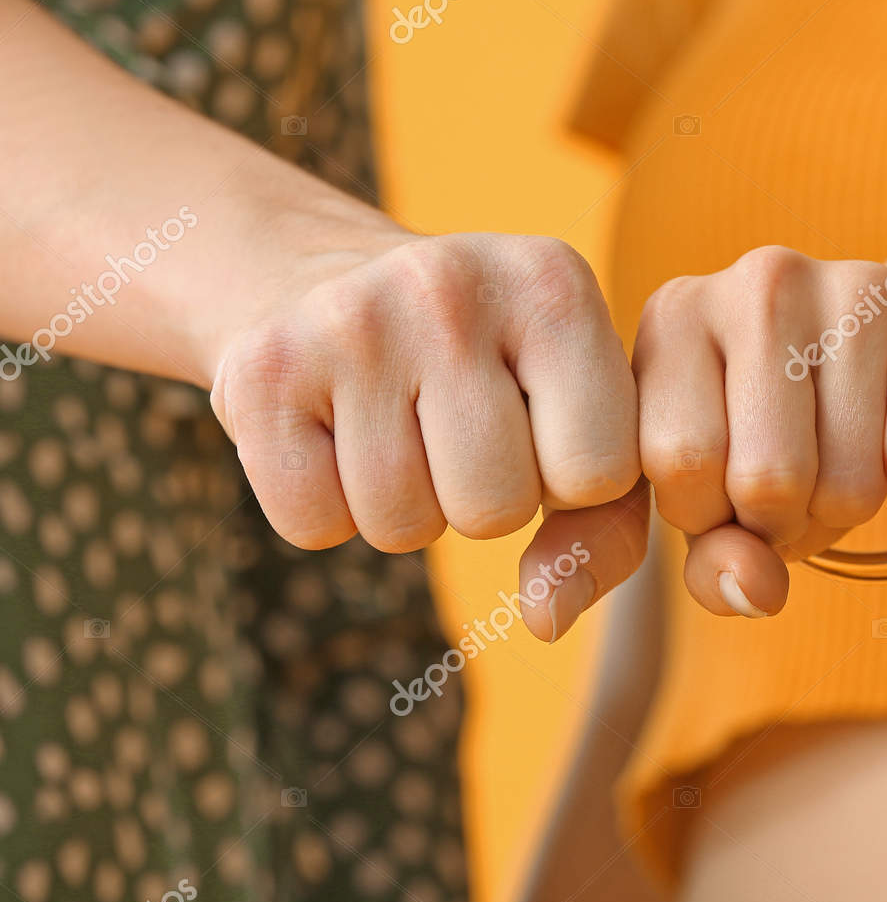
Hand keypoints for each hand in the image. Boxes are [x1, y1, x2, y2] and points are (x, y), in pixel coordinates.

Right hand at [209, 228, 646, 639]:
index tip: (540, 426)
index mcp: (555, 287)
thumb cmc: (488, 376)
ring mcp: (349, 320)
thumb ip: (608, 527)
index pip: (600, 473)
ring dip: (407, 507)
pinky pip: (314, 526)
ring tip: (397, 425)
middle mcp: (451, 287)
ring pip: (402, 528)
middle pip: (496, 510)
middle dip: (483, 501)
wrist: (324, 282)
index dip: (569, 481)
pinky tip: (333, 430)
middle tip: (456, 431)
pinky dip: (326, 509)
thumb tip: (547, 619)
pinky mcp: (262, 368)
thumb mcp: (577, 415)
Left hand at [634, 246, 886, 615]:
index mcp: (677, 315)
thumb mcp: (717, 501)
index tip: (730, 492)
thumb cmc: (783, 438)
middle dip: (788, 521)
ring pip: (850, 476)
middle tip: (802, 487)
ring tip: (852, 458)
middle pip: (768, 475)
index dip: (712, 516)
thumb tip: (753, 591)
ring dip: (854, 505)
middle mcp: (762, 279)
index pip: (678, 461)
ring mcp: (859, 283)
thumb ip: (709, 564)